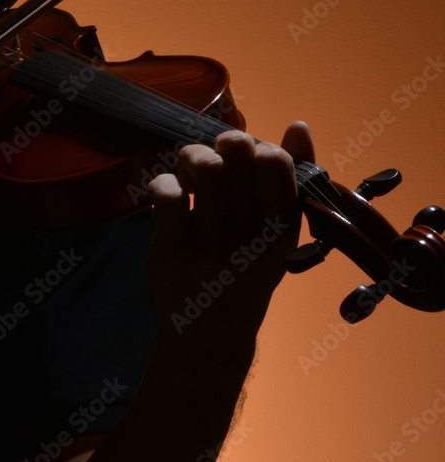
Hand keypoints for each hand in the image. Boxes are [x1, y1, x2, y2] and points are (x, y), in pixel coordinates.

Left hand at [146, 122, 313, 347]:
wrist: (211, 336)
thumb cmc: (245, 273)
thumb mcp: (278, 235)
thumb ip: (289, 181)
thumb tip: (299, 125)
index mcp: (281, 229)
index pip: (277, 164)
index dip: (257, 148)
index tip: (247, 164)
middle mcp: (250, 236)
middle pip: (236, 155)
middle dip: (221, 145)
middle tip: (214, 162)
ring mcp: (210, 244)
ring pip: (204, 169)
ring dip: (191, 158)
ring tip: (189, 176)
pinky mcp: (172, 250)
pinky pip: (167, 196)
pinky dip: (162, 183)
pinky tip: (168, 195)